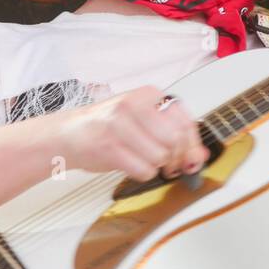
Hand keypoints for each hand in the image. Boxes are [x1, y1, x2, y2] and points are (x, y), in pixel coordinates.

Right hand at [54, 85, 209, 178]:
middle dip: (175, 159)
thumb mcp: (144, 122)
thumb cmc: (107, 126)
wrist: (68, 133)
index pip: (185, 122)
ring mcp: (119, 125)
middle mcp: (133, 105)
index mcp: (147, 95)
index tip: (191, 158)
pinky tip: (131, 165)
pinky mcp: (108, 147)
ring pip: (160, 157)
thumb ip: (174, 134)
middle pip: (175, 140)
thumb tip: (200, 155)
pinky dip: (142, 174)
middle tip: (169, 165)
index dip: (192, 146)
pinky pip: (143, 170)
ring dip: (156, 167)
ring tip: (143, 161)